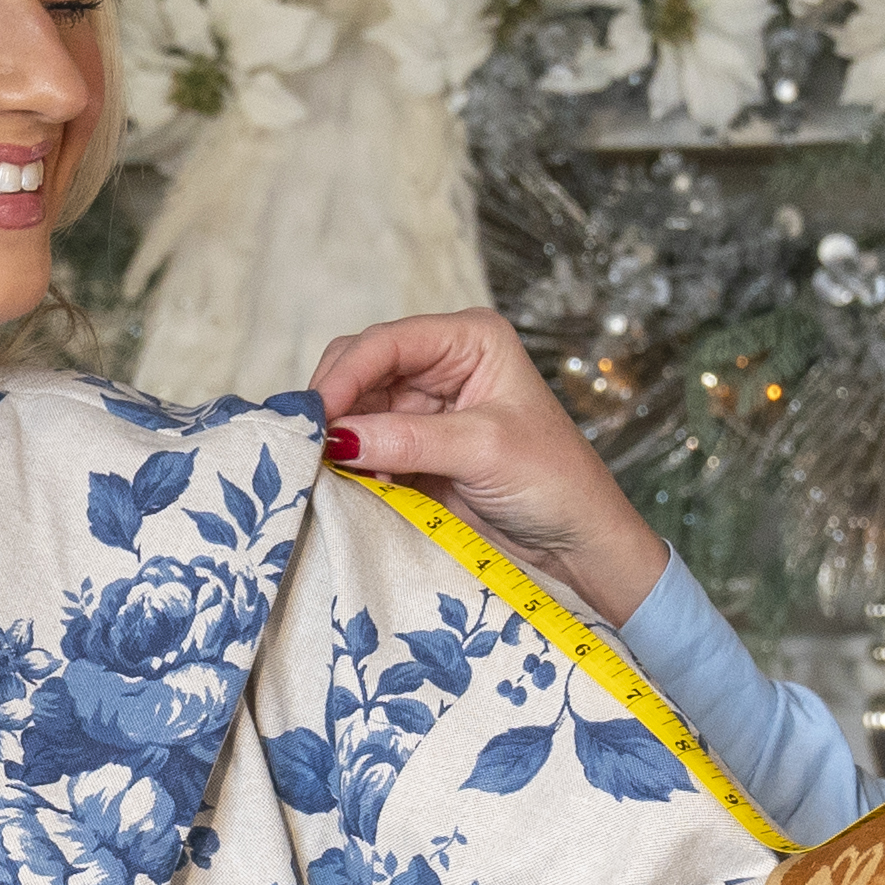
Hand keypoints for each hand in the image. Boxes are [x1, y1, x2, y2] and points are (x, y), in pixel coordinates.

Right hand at [310, 309, 669, 624]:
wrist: (577, 544)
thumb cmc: (555, 482)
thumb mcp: (482, 450)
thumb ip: (406, 439)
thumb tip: (335, 437)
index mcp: (469, 340)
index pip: (387, 343)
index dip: (345, 375)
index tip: (316, 418)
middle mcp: (441, 365)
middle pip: (359, 370)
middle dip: (333, 406)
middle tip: (308, 448)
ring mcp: (423, 409)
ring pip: (353, 411)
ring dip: (337, 441)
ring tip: (323, 472)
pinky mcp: (411, 451)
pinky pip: (361, 450)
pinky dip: (348, 468)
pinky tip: (344, 486)